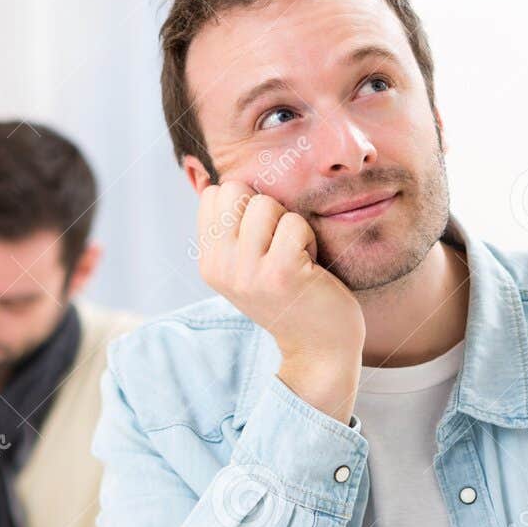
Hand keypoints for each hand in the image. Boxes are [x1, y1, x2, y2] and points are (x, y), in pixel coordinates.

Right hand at [195, 180, 363, 419]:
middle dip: (267, 209)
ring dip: (290, 224)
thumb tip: (221, 178)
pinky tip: (309, 267)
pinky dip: (308, 238)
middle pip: (237, 190)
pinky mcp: (280, 273)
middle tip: (280, 245)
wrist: (319, 348)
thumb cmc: (291, 295)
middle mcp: (220, 267)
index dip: (246, 205)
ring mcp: (248, 272)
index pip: (214, 194)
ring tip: (295, 256)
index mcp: (208, 262)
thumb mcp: (248, 265)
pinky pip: (294, 223)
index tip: (262, 240)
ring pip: (266, 204)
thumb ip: (233, 229)